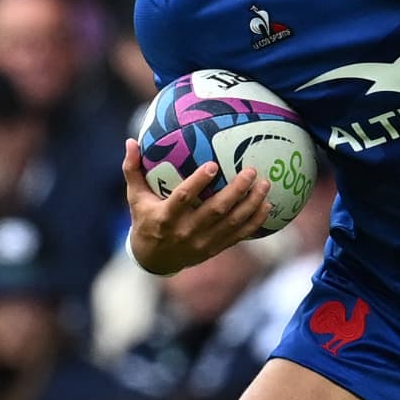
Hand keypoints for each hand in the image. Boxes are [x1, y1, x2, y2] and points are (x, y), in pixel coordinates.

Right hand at [121, 138, 271, 275]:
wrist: (154, 259)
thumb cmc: (145, 219)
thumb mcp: (135, 197)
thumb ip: (132, 169)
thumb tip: (130, 141)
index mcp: (165, 217)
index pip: (183, 198)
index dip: (198, 183)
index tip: (212, 165)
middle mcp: (186, 231)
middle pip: (216, 210)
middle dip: (236, 191)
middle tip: (251, 171)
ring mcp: (203, 242)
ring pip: (232, 223)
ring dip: (251, 204)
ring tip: (265, 184)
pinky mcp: (215, 248)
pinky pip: (240, 235)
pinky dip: (255, 221)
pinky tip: (268, 205)